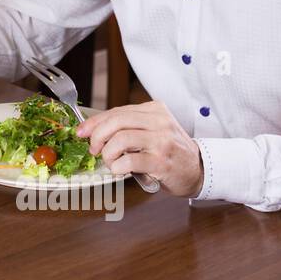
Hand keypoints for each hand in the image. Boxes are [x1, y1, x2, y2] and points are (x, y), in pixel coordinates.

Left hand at [76, 101, 203, 195]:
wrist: (199, 169)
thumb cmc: (170, 150)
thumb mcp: (152, 130)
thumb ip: (128, 126)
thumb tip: (92, 129)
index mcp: (155, 110)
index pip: (116, 112)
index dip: (94, 123)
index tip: (81, 132)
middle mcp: (159, 122)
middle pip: (116, 122)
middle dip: (97, 137)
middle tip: (95, 149)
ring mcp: (162, 142)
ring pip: (120, 139)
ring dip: (108, 153)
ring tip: (110, 161)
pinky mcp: (161, 162)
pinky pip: (130, 161)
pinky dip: (117, 167)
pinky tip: (120, 170)